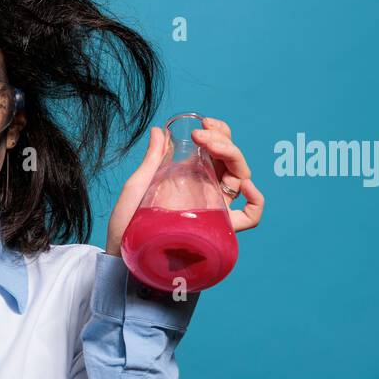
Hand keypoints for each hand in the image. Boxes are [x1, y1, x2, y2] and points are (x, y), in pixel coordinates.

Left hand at [104, 116, 264, 255]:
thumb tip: (161, 130)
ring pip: (240, 178)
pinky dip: (256, 201)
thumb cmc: (127, 224)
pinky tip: (246, 186)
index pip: (217, 150)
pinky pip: (248, 217)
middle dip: (223, 139)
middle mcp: (206, 191)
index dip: (218, 133)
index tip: (201, 124)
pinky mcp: (217, 228)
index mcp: (190, 178)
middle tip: (202, 133)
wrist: (122, 254)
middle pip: (232, 160)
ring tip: (213, 145)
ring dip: (233, 154)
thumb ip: (152, 159)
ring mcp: (214, 208)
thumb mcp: (137, 186)